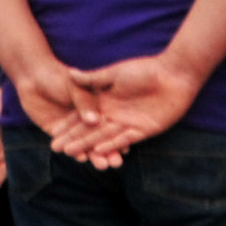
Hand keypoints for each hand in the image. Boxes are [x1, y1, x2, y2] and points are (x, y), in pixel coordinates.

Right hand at [51, 53, 205, 165]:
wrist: (173, 76)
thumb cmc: (144, 70)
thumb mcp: (114, 74)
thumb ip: (93, 79)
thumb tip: (69, 73)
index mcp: (105, 102)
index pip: (82, 117)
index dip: (68, 126)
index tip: (52, 134)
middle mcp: (114, 115)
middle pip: (91, 130)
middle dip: (74, 140)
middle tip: (57, 149)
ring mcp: (129, 123)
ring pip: (106, 137)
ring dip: (90, 146)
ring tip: (74, 155)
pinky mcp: (145, 129)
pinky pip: (126, 139)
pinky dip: (113, 145)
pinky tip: (99, 151)